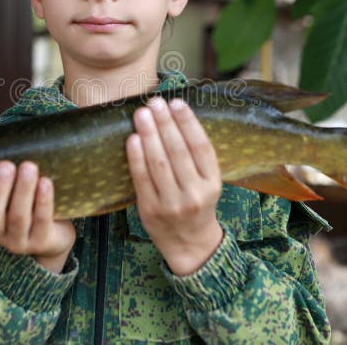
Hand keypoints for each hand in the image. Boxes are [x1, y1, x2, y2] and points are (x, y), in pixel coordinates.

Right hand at [0, 161, 76, 273]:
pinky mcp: (41, 242)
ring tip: (28, 167)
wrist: (53, 231)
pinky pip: (42, 221)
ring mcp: (18, 241)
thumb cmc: (21, 200)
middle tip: (5, 165)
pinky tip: (45, 183)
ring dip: (23, 191)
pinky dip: (43, 201)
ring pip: (18, 218)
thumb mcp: (4, 191)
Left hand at [126, 96, 223, 275]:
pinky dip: (136, 157)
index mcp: (213, 184)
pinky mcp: (151, 211)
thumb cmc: (197, 204)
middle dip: (165, 123)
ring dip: (149, 135)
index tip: (177, 102)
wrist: (190, 244)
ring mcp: (172, 204)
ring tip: (142, 114)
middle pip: (178, 152)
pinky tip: (133, 139)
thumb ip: (195, 157)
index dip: (189, 123)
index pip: (201, 147)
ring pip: (159, 164)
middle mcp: (195, 194)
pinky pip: (142, 179)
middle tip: (154, 102)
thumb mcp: (207, 183)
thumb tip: (174, 116)